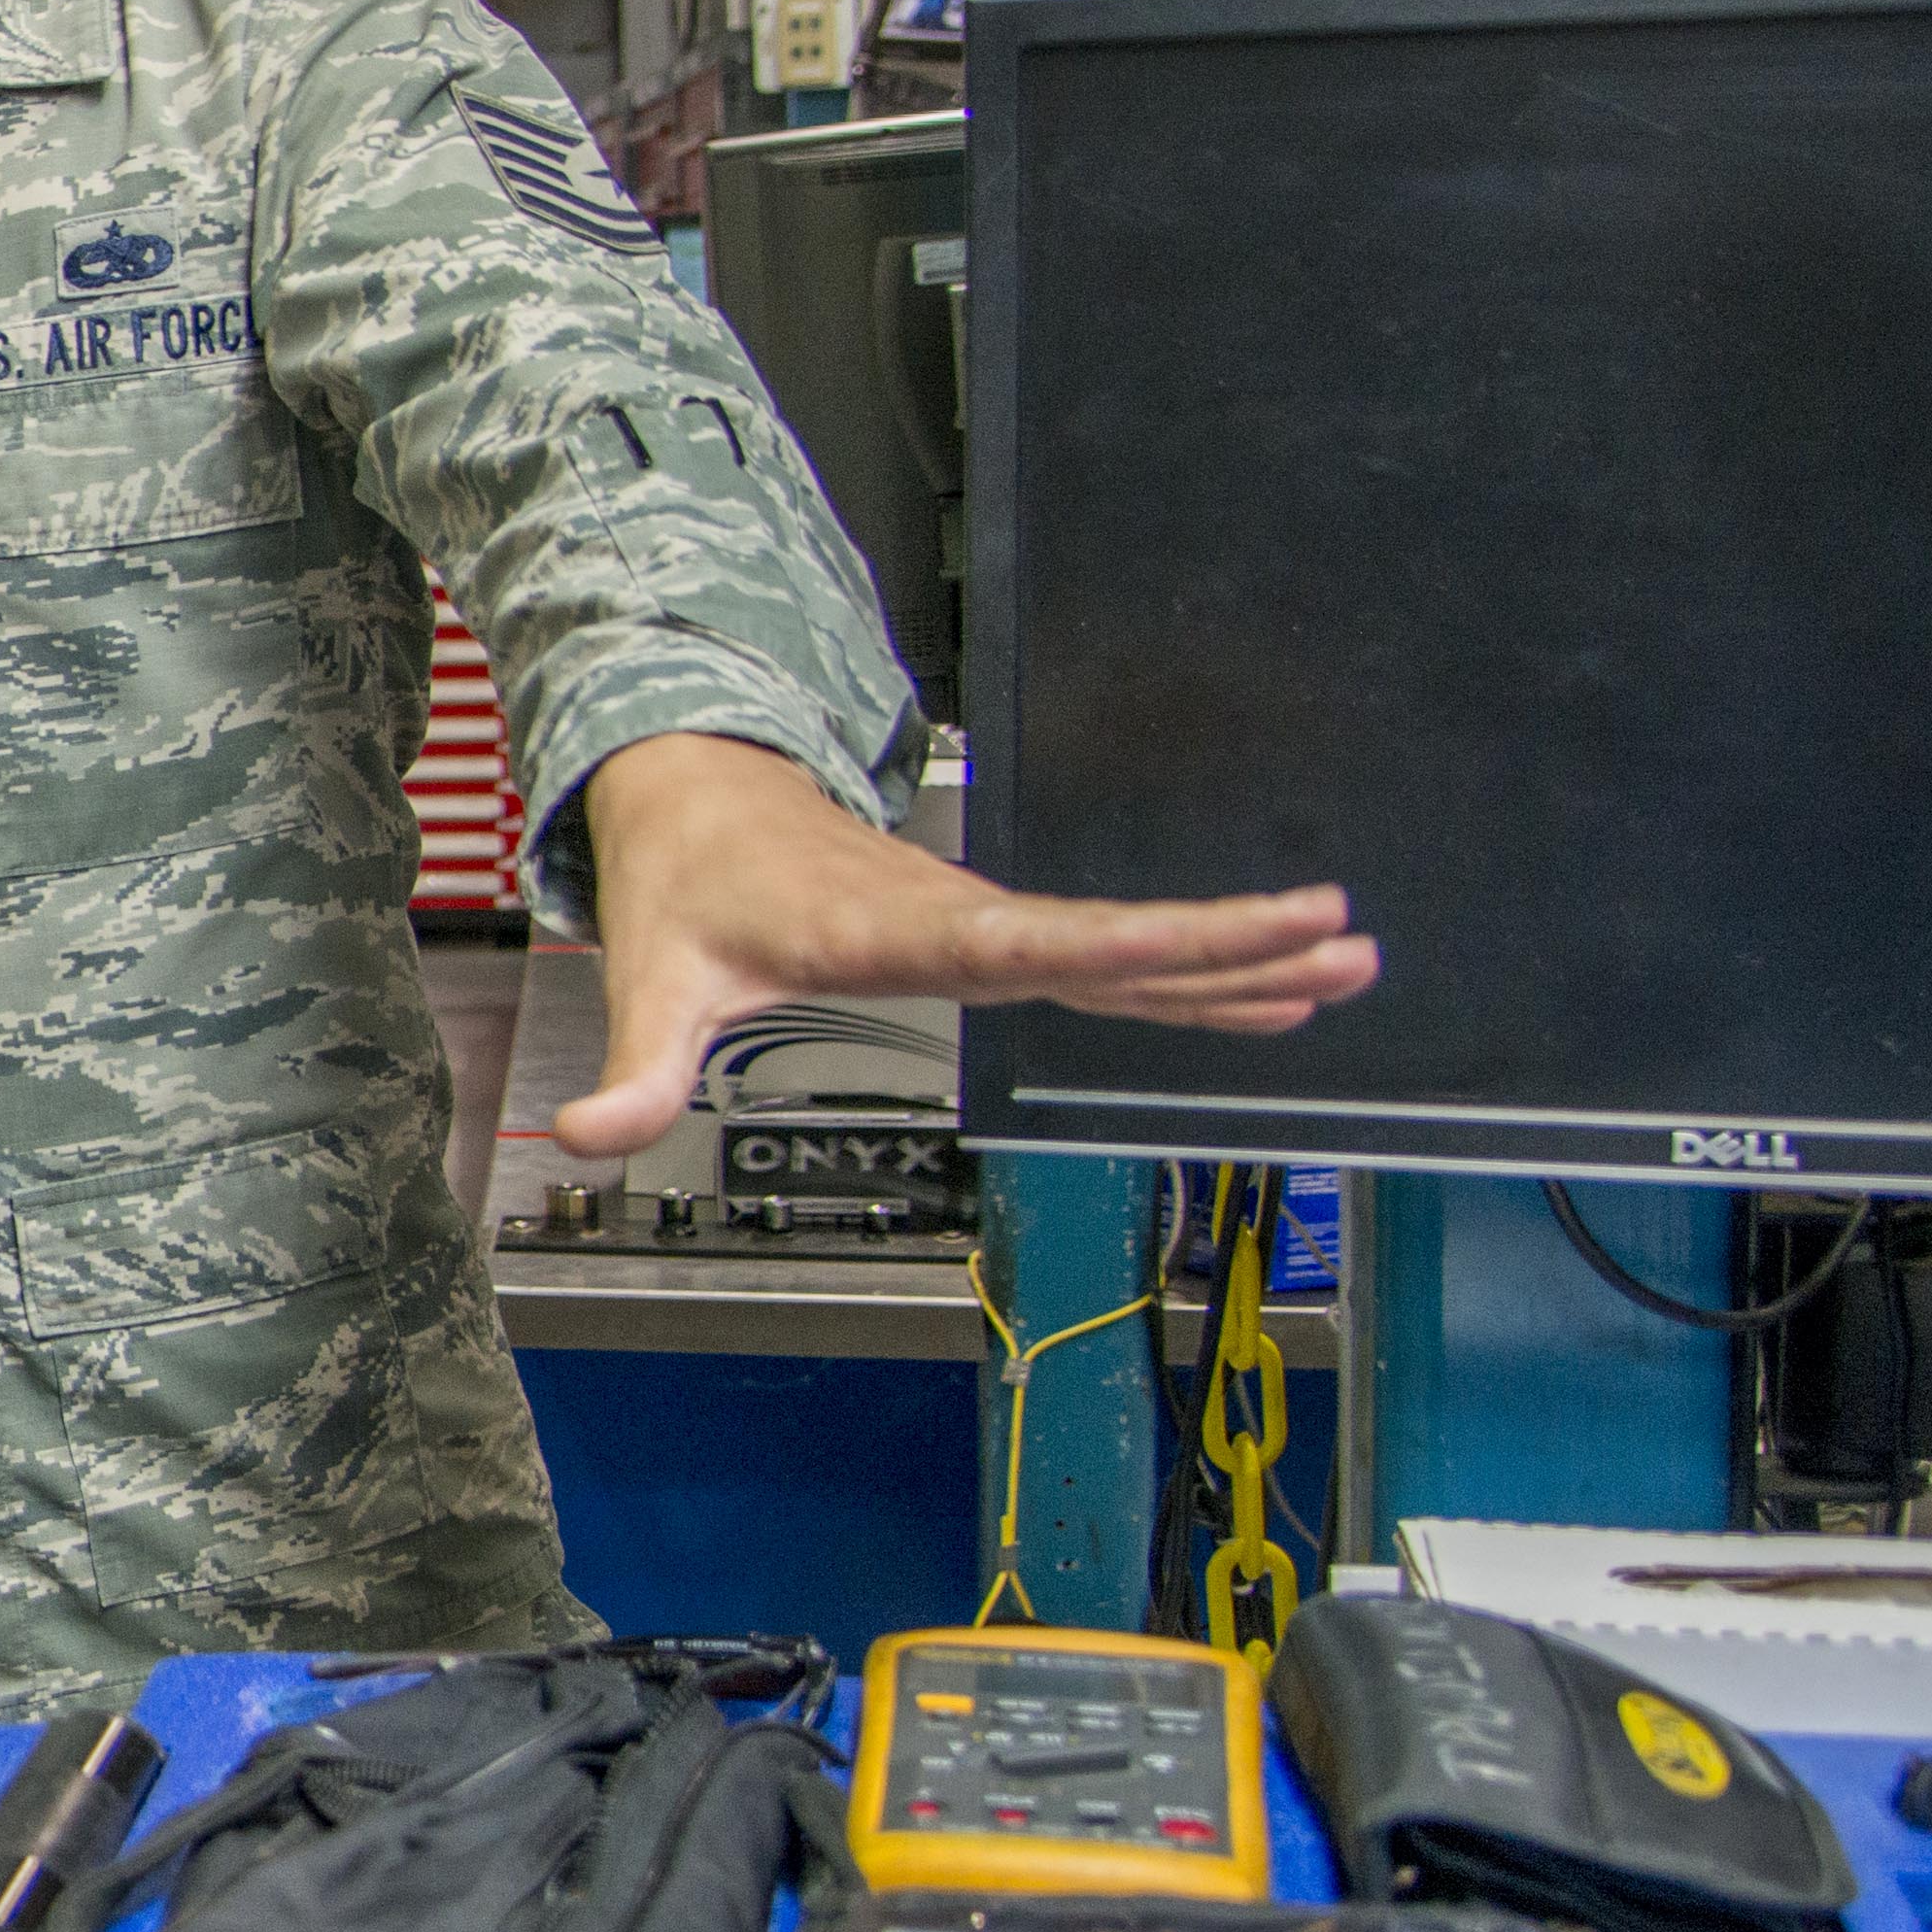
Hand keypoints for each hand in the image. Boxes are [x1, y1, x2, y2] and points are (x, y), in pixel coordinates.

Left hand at [554, 731, 1379, 1160]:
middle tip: (1343, 942)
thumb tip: (587, 1138)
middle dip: (1229, 943)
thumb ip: (632, 1071)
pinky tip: (1257, 984)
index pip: (1034, 944)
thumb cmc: (686, 885)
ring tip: (1345, 962)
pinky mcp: (989, 928)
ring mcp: (984, 920)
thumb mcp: (651, 980)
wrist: (694, 793)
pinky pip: (1104, 950)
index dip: (1132, 944)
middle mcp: (960, 918)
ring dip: (1232, 955)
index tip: (1224, 936)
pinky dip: (1187, 965)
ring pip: (1124, 947)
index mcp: (898, 931)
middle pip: (1113, 939)